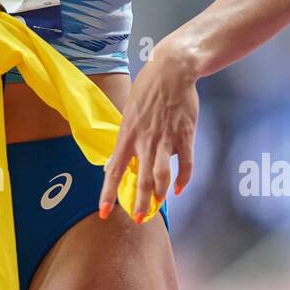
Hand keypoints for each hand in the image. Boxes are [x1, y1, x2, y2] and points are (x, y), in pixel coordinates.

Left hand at [97, 40, 198, 221]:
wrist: (172, 71)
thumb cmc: (148, 90)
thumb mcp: (129, 114)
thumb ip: (124, 140)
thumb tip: (114, 164)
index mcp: (127, 135)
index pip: (114, 171)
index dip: (108, 194)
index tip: (104, 212)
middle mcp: (145, 140)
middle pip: (140, 179)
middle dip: (138, 203)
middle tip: (138, 219)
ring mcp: (166, 139)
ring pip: (162, 176)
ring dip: (159, 194)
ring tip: (156, 205)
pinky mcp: (185, 136)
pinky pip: (185, 165)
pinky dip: (183, 180)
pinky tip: (180, 188)